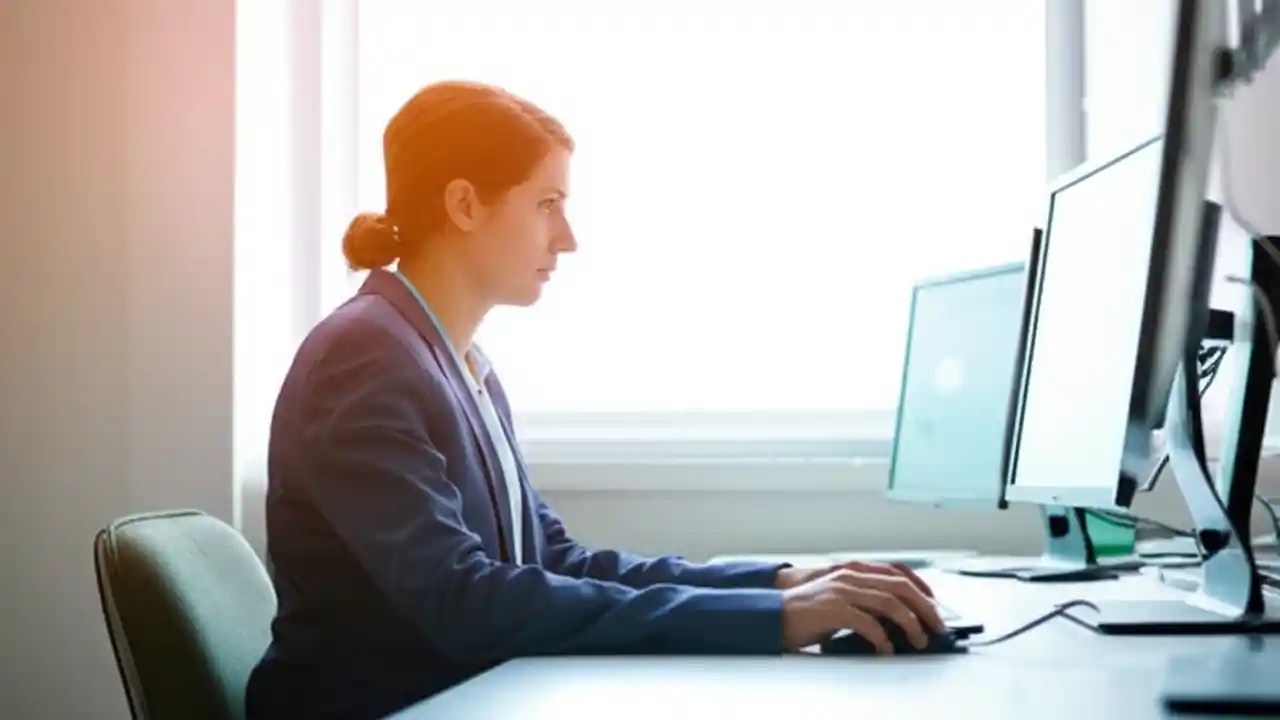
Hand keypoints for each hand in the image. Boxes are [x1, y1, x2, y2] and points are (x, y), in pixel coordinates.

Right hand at [778, 568, 945, 653]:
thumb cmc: (809, 611)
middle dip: (925, 608)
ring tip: (918, 640)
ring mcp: (843, 590)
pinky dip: (883, 639)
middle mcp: (851, 576)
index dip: (922, 588)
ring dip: (910, 624)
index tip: (935, 606)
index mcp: (855, 571)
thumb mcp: (841, 599)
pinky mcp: (834, 608)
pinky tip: (886, 650)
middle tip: (937, 627)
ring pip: (890, 603)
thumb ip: (865, 600)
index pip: (899, 572)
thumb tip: (897, 618)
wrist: (775, 614)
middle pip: (901, 587)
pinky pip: (868, 624)